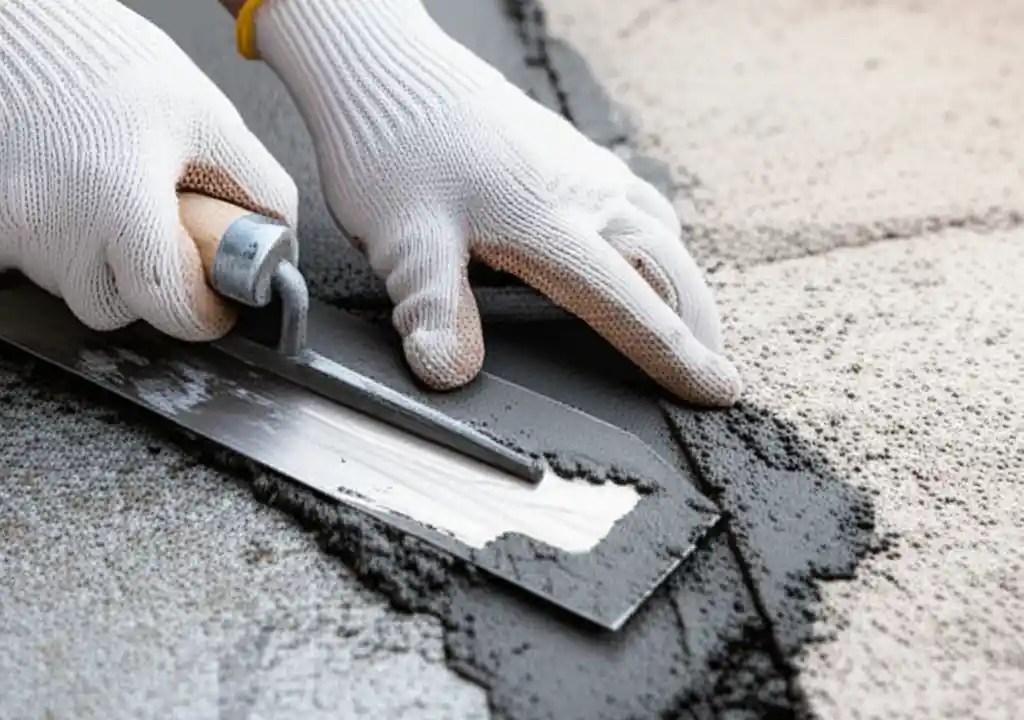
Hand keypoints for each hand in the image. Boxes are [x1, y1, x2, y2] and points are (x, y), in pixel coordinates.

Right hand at [0, 0, 296, 340]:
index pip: (167, 304)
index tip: (208, 302)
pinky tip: (46, 176)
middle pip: (110, 307)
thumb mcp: (197, 108)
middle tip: (147, 232)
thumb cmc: (93, 55)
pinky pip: (18, 255)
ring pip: (63, 281)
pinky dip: (41, 231)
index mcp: (120, 203)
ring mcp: (4, 232)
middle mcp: (56, 230)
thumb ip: (247, 178)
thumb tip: (278, 235)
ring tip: (90, 182)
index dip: (196, 312)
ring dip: (87, 252)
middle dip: (137, 284)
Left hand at [256, 0, 739, 405]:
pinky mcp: (572, 154)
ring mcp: (583, 169)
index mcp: (549, 224)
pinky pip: (639, 204)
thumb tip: (450, 373)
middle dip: (698, 326)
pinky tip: (641, 256)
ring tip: (690, 326)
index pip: (629, 304)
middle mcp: (584, 194)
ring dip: (684, 283)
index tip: (717, 392)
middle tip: (716, 374)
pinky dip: (659, 244)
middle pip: (667, 267)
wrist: (392, 71)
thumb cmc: (394, 151)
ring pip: (661, 233)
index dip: (674, 356)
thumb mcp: (402, 240)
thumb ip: (433, 308)